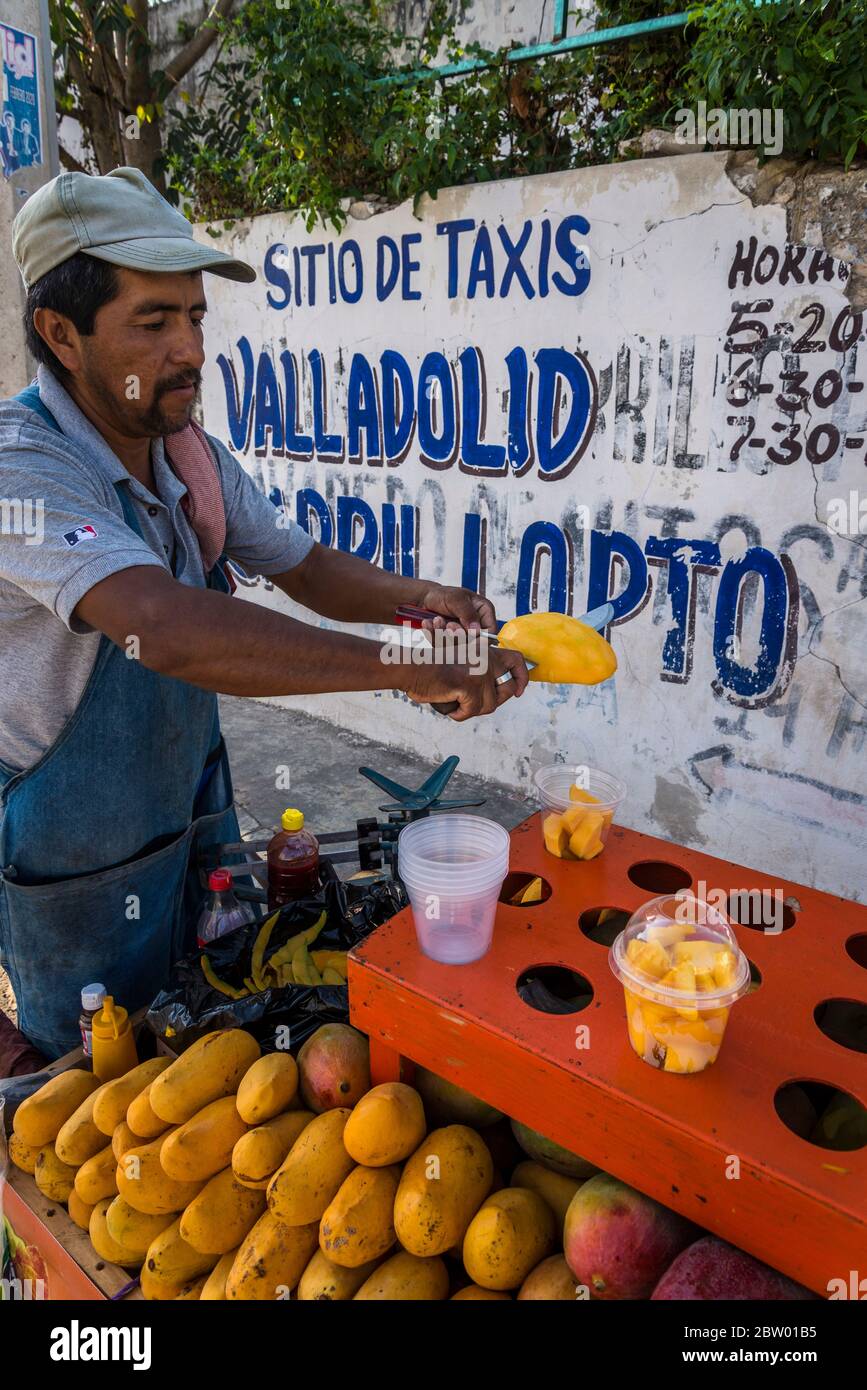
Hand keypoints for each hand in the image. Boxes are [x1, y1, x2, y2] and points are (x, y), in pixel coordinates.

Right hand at [399, 645, 529, 721]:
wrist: (412, 667)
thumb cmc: (431, 667)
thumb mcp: (462, 661)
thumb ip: (482, 670)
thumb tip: (506, 689)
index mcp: (486, 650)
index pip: (517, 660)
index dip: (522, 678)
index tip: (518, 691)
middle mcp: (487, 659)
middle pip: (508, 689)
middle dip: (495, 702)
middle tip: (476, 704)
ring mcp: (481, 672)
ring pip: (490, 705)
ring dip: (473, 709)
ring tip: (457, 703)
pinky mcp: (471, 686)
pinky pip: (473, 711)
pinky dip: (460, 714)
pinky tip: (450, 708)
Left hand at [413, 583, 496, 636]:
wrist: (425, 598)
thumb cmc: (442, 594)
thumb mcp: (456, 599)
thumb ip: (468, 613)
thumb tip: (477, 630)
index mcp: (483, 611)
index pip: (490, 631)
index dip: (482, 639)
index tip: (469, 640)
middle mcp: (475, 624)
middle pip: (473, 641)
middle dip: (458, 634)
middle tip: (449, 624)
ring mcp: (463, 633)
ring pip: (457, 644)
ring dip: (443, 633)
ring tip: (436, 619)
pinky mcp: (450, 640)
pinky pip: (443, 645)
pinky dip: (433, 635)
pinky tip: (428, 623)